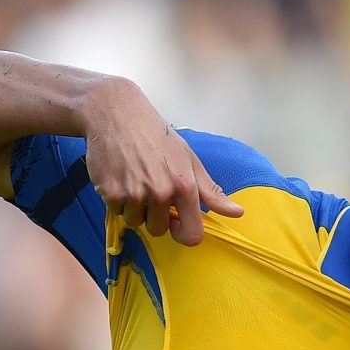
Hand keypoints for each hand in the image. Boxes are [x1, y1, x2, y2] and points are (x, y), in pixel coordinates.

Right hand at [83, 78, 242, 245]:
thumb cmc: (156, 135)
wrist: (116, 113)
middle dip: (154, 215)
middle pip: (159, 231)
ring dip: (134, 208)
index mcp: (184, 187)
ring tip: (134, 179)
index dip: (183, 233)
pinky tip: (120, 175)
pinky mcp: (111, 193)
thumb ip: (211, 192)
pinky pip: (116, 212)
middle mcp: (160, 193)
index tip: (176, 221)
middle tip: (150, 187)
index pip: (192, 236)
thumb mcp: (189, 160)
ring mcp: (134, 194)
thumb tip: (238, 213)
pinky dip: (117, 199)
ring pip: (135, 222)